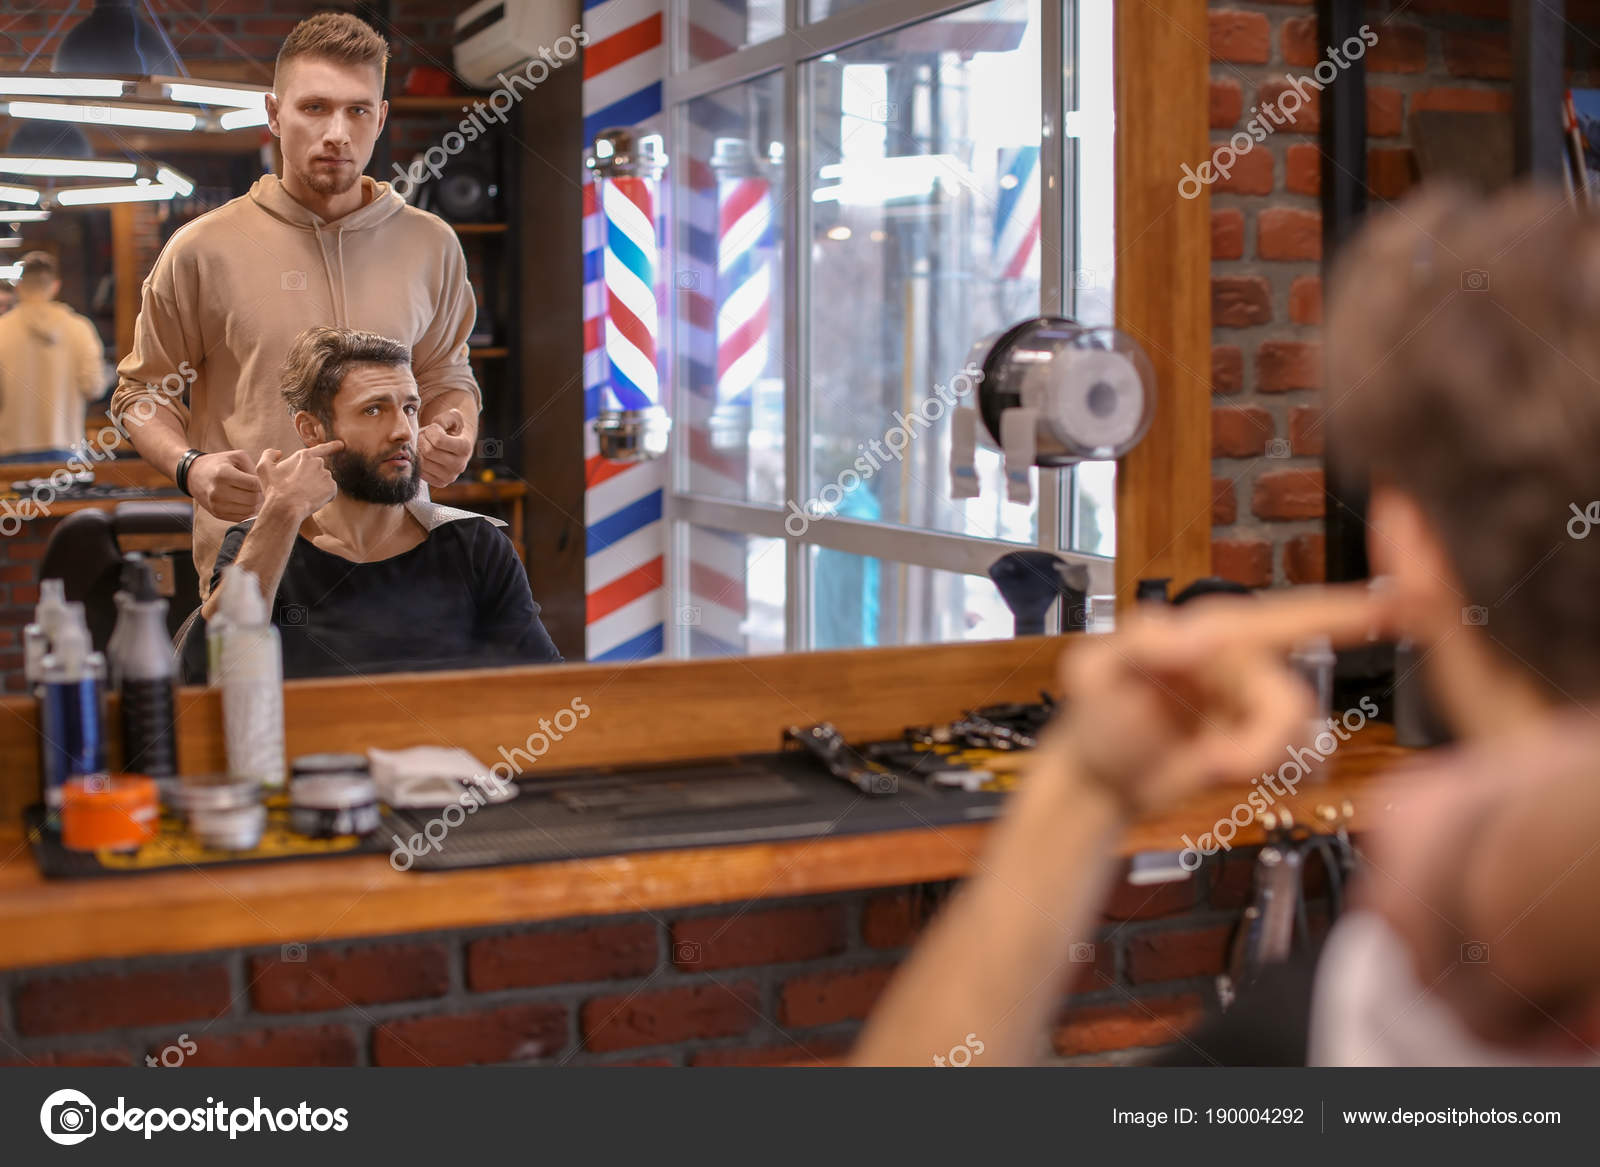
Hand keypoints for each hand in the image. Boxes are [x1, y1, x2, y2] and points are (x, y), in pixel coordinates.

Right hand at [187, 449, 262, 521]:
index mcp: (223, 474)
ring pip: (249, 510)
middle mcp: (218, 491)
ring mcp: (216, 505)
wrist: (193, 475)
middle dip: (261, 495)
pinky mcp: (217, 514)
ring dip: (256, 504)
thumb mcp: (236, 457)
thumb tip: (270, 480)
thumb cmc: (220, 463)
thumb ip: (255, 466)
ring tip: (254, 496)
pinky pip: (241, 517)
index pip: (253, 484)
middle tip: (262, 490)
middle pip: (252, 499)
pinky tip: (246, 503)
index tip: (263, 481)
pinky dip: (248, 511)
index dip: (262, 483)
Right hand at [254, 441, 342, 519]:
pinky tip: (311, 500)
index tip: (341, 445)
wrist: (286, 507)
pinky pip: (329, 492)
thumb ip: (269, 455)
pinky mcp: (332, 488)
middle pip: (319, 471)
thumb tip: (278, 452)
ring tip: (304, 495)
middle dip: (312, 478)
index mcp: (304, 456)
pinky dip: (323, 497)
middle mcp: (318, 463)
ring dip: (317, 488)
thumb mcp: (263, 468)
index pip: (321, 448)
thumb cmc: (275, 488)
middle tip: (299, 489)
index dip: (331, 446)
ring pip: (324, 482)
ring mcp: (326, 475)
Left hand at [417, 407, 472, 486]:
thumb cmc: (451, 430)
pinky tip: (424, 455)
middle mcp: (460, 465)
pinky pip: (420, 471)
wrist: (454, 447)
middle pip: (428, 452)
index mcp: (465, 447)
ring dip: (419, 451)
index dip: (430, 430)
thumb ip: (445, 417)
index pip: (438, 440)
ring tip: (424, 445)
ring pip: (422, 462)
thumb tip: (436, 426)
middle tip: (425, 436)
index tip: (433, 428)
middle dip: (422, 440)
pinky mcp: (440, 483)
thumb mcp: (452, 417)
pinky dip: (419, 461)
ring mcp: (450, 477)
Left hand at [1054, 586, 1393, 818]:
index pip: (1287, 615)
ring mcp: (1251, 701)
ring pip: (1292, 735)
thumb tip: (1197, 634)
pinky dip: (1247, 768)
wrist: (1098, 776)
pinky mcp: (1255, 738)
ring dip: (1252, 759)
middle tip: (1216, 764)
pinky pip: (1279, 758)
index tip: (1400, 603)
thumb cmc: (1093, 714)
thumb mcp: (1097, 672)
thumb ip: (1141, 645)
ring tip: (1204, 764)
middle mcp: (1241, 660)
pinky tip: (1208, 766)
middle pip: (1292, 701)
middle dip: (1260, 743)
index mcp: (1211, 630)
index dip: (1343, 611)